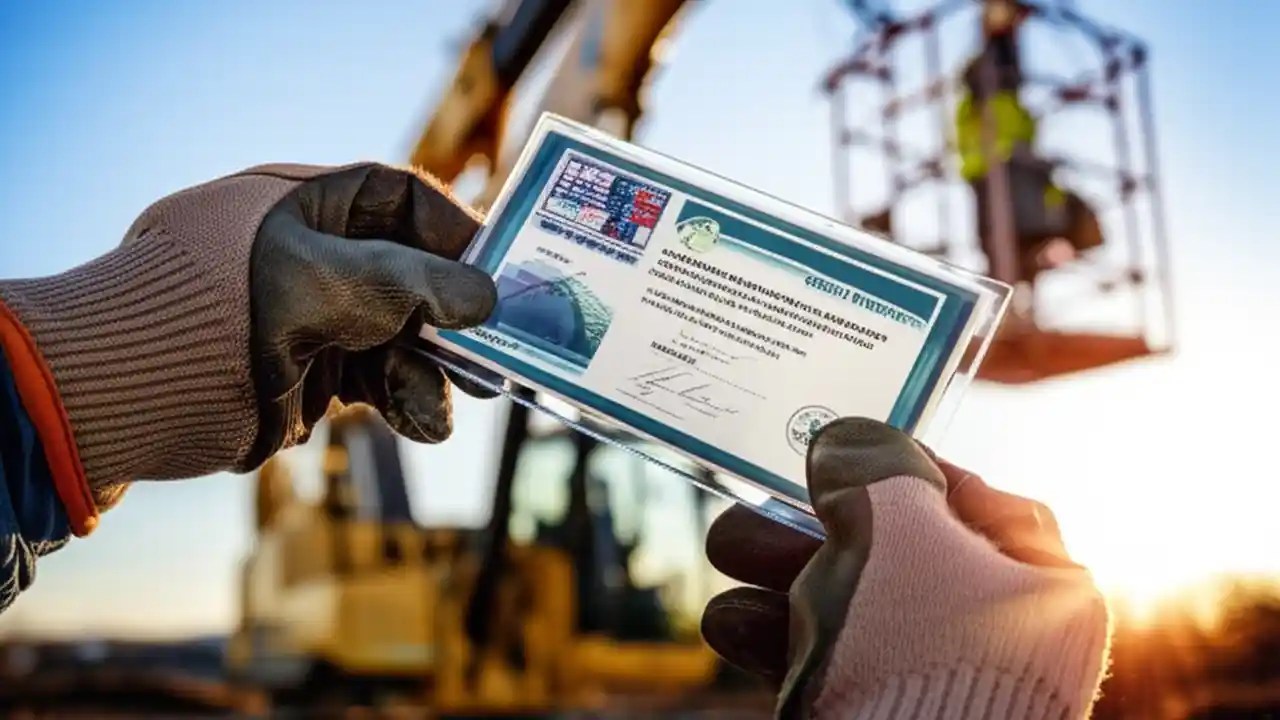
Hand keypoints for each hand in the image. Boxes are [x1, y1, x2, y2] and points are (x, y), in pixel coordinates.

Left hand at [0, 163, 497, 514]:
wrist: (135, 392)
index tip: (499, 266)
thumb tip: (487, 297)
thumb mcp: (334, 282)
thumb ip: (417, 284)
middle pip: (412, 275)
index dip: (455, 228)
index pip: (399, 199)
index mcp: (307, 206)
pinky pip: (378, 380)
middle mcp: (314, 257)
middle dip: (455, 318)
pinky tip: (423, 424)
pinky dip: (406, 402)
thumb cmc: (224, 309)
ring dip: (431, 373)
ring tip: (446, 405)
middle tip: (498, 352)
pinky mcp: (310, 373)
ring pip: (401, 337)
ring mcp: (312, 317)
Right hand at [700, 418, 1108, 719]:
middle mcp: (996, 634)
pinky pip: (829, 664)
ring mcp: (936, 681)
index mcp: (1038, 582)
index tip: (842, 447)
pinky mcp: (884, 715)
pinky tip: (727, 623)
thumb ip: (872, 470)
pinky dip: (776, 639)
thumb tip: (849, 438)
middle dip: (807, 522)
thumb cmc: (919, 648)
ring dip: (776, 574)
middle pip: (892, 551)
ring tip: (723, 550)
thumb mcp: (897, 531)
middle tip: (758, 499)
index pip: (972, 499)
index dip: (902, 464)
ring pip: (849, 607)